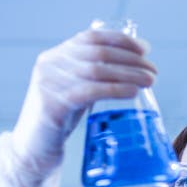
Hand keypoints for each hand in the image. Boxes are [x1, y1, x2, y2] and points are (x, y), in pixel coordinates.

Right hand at [0, 28, 157, 186]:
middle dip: (131, 60)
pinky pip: (89, 92)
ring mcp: (49, 83)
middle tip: (153, 71)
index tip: (145, 49)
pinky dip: (115, 90)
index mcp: (55, 56)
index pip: (91, 37)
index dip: (120, 40)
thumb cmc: (59, 119)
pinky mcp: (52, 105)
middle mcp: (49, 65)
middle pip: (98, 53)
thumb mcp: (74, 89)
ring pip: (97, 71)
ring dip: (129, 74)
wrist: (33, 149)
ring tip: (150, 81)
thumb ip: (91, 76)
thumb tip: (132, 66)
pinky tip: (132, 92)